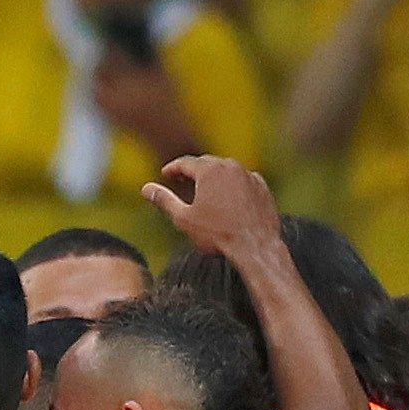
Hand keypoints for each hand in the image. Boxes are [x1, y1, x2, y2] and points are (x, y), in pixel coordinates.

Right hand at [144, 155, 282, 260]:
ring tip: (206, 190)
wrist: (255, 246)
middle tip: (183, 180)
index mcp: (209, 170)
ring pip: (227, 170)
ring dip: (215, 177)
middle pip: (207, 163)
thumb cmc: (219, 234)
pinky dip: (234, 185)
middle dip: (193, 171)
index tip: (166, 174)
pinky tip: (229, 199)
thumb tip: (146, 189)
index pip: (185, 162)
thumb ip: (164, 200)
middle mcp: (231, 167)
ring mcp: (249, 176)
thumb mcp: (184, 218)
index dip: (173, 168)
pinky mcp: (262, 187)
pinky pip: (244, 180)